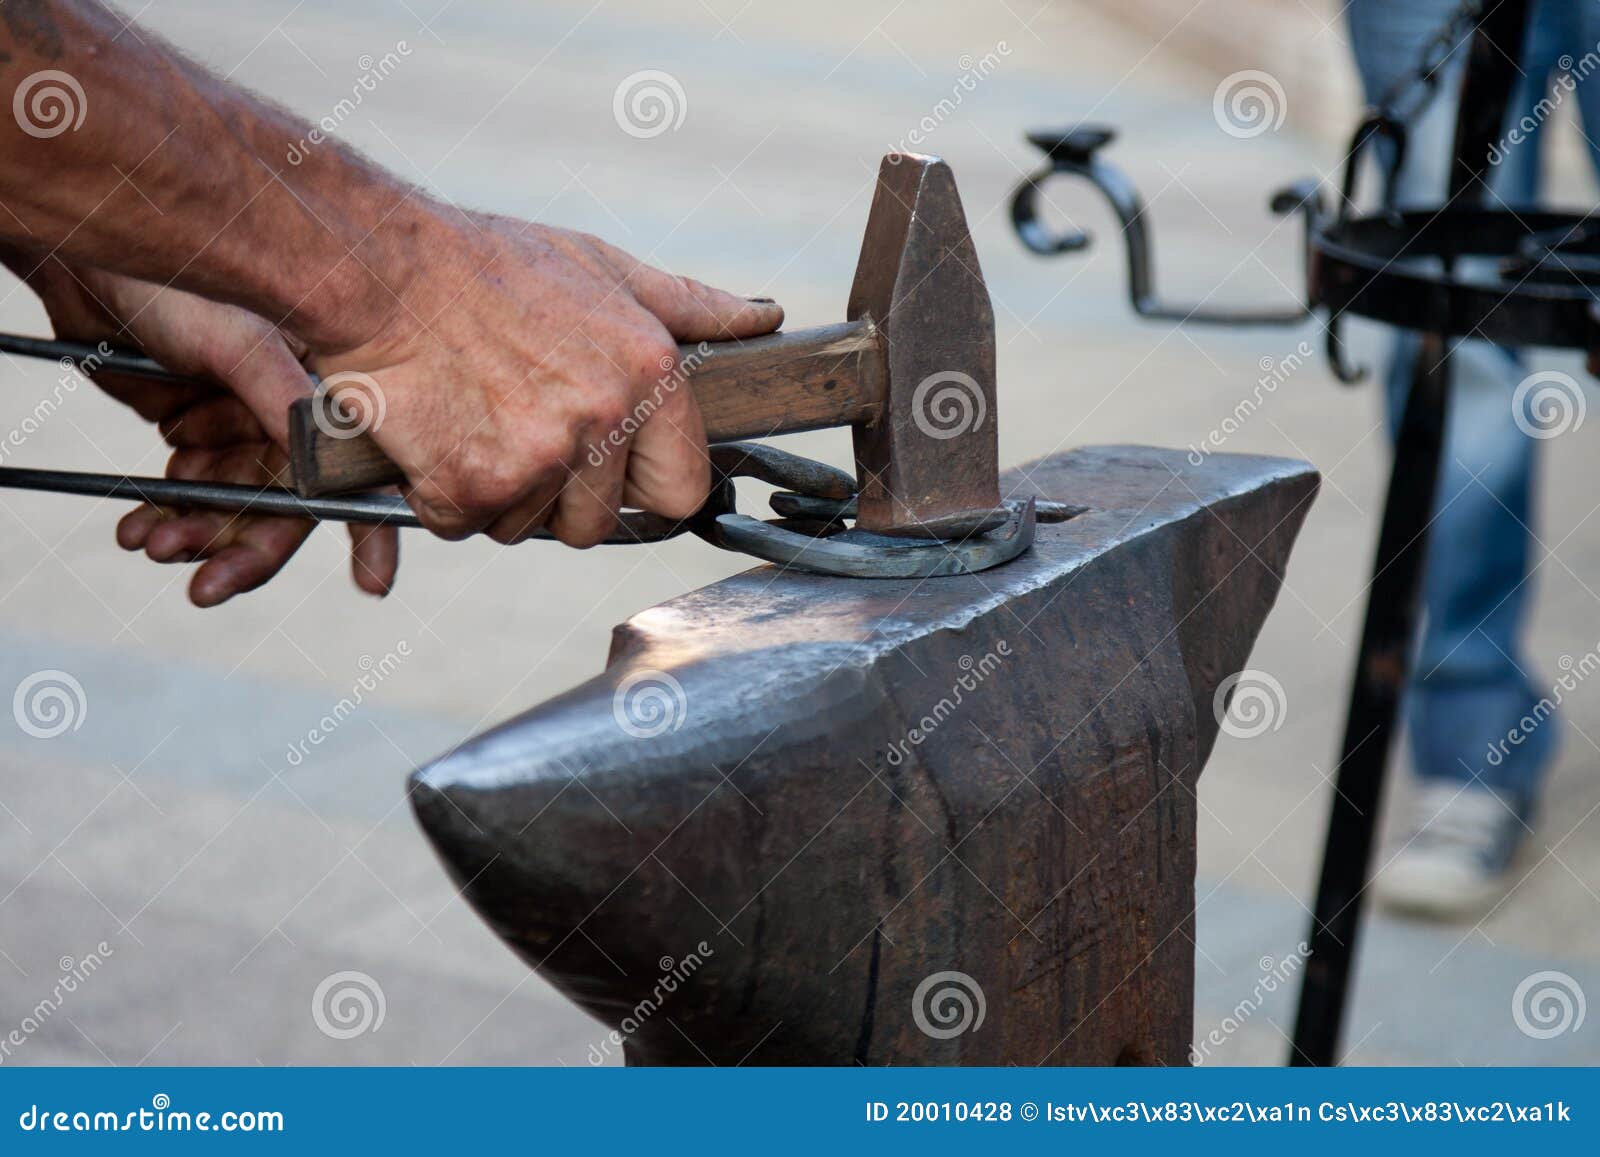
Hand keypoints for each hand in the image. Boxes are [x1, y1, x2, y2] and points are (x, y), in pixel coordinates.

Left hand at [3, 254, 397, 604]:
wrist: (85, 266)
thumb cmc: (168, 282)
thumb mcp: (238, 339)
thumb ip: (287, 401)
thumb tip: (328, 470)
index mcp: (326, 386)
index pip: (362, 466)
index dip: (371, 527)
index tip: (372, 583)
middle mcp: (293, 412)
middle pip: (289, 505)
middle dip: (246, 550)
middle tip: (206, 587)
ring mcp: (244, 426)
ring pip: (235, 508)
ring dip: (195, 534)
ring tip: (151, 543)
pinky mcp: (195, 435)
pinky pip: (190, 496)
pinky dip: (164, 517)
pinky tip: (135, 528)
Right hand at [308, 213, 783, 544]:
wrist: (376, 265)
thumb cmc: (489, 264)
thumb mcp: (603, 267)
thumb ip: (689, 306)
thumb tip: (764, 318)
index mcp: (651, 372)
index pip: (682, 491)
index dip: (641, 489)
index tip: (607, 470)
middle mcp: (605, 417)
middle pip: (598, 525)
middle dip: (559, 498)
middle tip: (516, 430)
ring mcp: (539, 456)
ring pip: (527, 528)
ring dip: (496, 492)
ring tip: (472, 415)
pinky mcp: (471, 484)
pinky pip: (464, 525)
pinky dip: (439, 494)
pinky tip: (433, 432)